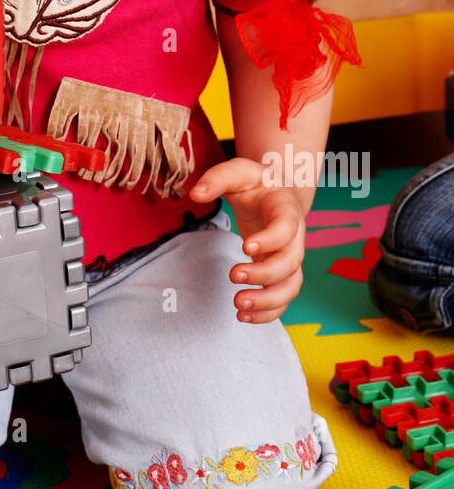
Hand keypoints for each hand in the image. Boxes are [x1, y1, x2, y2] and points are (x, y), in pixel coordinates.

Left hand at [188, 158, 305, 323]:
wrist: (276, 193)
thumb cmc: (256, 183)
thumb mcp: (238, 171)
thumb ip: (218, 178)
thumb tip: (195, 194)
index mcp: (286, 209)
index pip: (286, 227)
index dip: (270, 240)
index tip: (245, 247)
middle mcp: (295, 237)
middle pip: (291, 262)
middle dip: (264, 274)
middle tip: (233, 275)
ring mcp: (290, 257)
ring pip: (291, 286)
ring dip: (268, 301)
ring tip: (238, 305)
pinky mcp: (283, 274)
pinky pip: (284, 299)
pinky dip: (268, 313)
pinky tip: (244, 317)